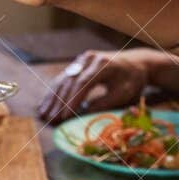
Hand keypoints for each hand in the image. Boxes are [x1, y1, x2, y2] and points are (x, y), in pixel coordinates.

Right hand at [38, 49, 155, 122]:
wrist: (135, 63)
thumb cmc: (132, 81)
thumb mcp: (124, 93)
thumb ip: (106, 102)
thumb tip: (84, 113)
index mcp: (103, 64)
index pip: (84, 82)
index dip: (73, 100)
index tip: (65, 117)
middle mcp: (89, 59)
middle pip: (70, 82)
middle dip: (59, 102)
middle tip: (50, 120)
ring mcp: (81, 60)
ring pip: (62, 80)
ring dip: (52, 99)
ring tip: (43, 115)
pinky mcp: (77, 64)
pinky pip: (62, 79)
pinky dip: (53, 93)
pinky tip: (45, 105)